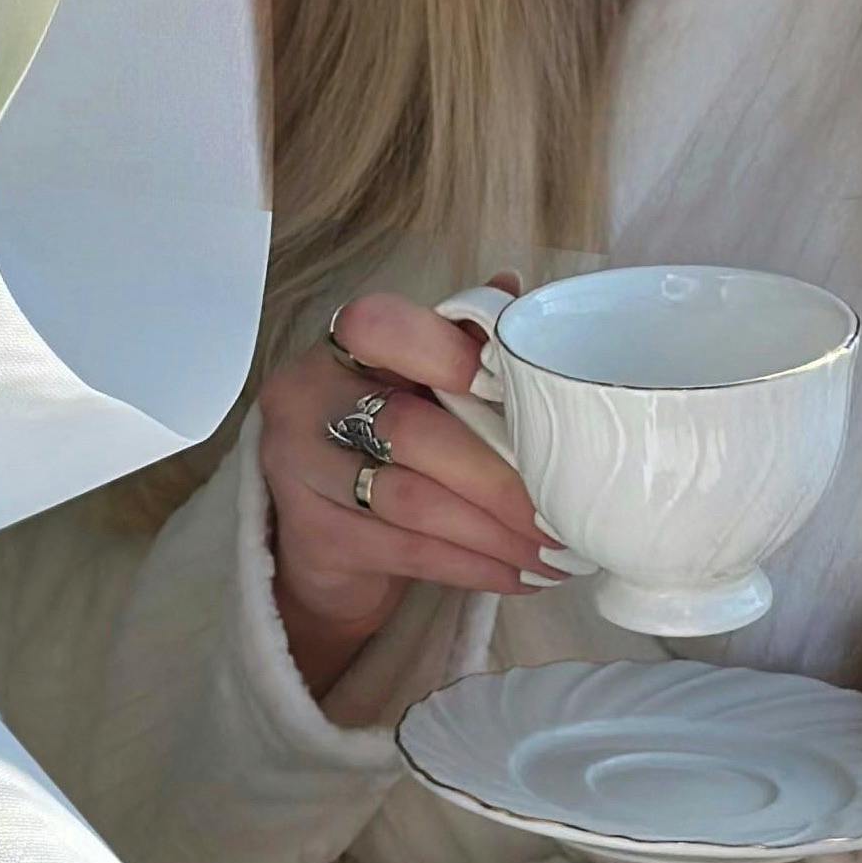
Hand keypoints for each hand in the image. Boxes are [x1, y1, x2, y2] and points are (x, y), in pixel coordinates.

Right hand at [258, 280, 572, 696]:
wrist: (323, 537)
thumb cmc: (384, 446)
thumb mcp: (417, 387)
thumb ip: (457, 341)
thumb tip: (514, 287)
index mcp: (339, 347)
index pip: (387, 330)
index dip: (454, 356)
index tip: (528, 399)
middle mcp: (305, 398)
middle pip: (410, 429)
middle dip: (499, 476)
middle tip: (562, 510)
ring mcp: (299, 470)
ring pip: (413, 500)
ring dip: (496, 532)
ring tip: (555, 552)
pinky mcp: (313, 536)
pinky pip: (407, 552)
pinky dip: (472, 566)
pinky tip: (518, 575)